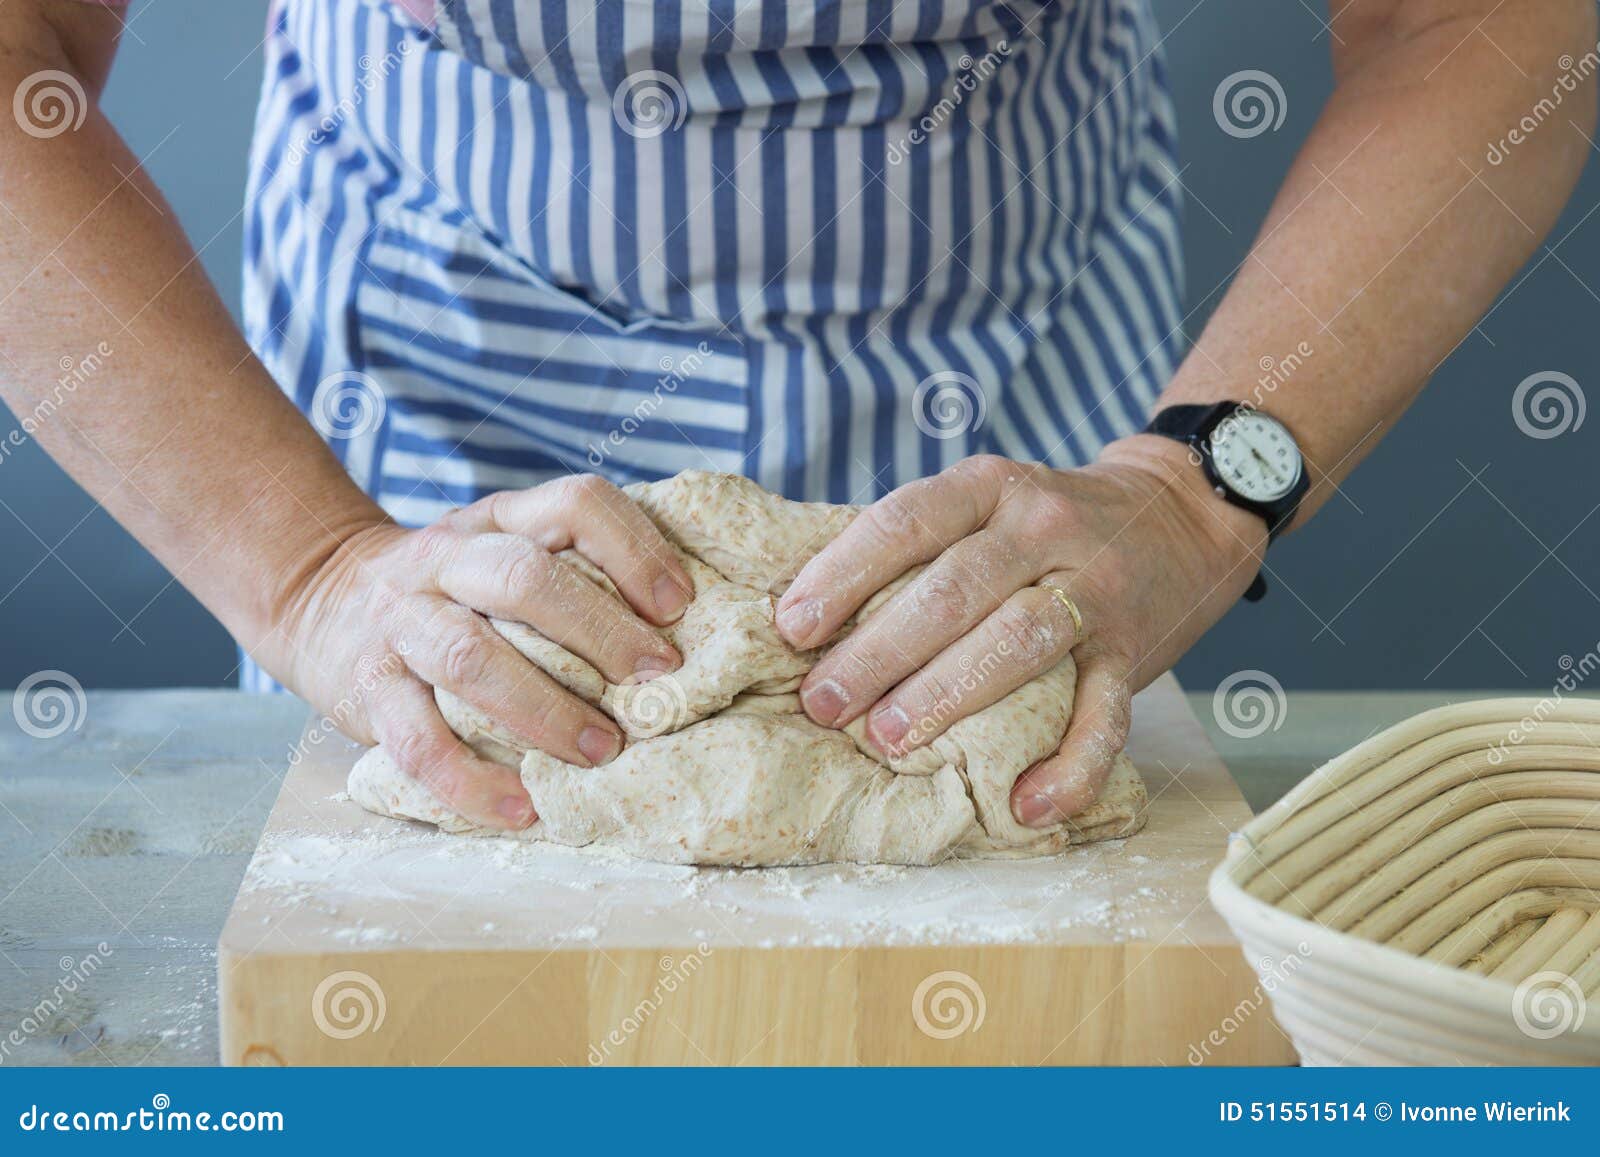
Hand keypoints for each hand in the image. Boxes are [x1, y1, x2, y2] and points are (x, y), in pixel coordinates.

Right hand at [261, 475, 694, 830]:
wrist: (322, 599)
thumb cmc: (456, 590)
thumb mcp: (506, 549)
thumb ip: (575, 568)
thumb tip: (689, 621)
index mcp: (498, 521)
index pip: (574, 504)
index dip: (634, 548)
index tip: (680, 605)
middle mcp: (446, 560)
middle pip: (524, 579)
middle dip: (601, 632)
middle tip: (659, 680)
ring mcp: (401, 622)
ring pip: (470, 657)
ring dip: (545, 709)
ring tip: (602, 751)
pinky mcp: (367, 689)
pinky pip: (417, 740)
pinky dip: (471, 782)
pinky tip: (522, 810)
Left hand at [774, 439, 1266, 826]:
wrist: (1182, 511)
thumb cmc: (1047, 521)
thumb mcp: (988, 500)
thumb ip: (922, 544)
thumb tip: (810, 615)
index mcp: (992, 485)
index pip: (907, 521)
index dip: (843, 573)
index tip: (792, 628)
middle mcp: (1045, 528)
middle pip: (952, 590)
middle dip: (878, 651)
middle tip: (821, 703)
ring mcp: (1095, 590)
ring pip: (1017, 641)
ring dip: (946, 695)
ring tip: (886, 739)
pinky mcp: (1135, 651)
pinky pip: (1107, 715)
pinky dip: (1069, 767)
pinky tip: (1025, 805)